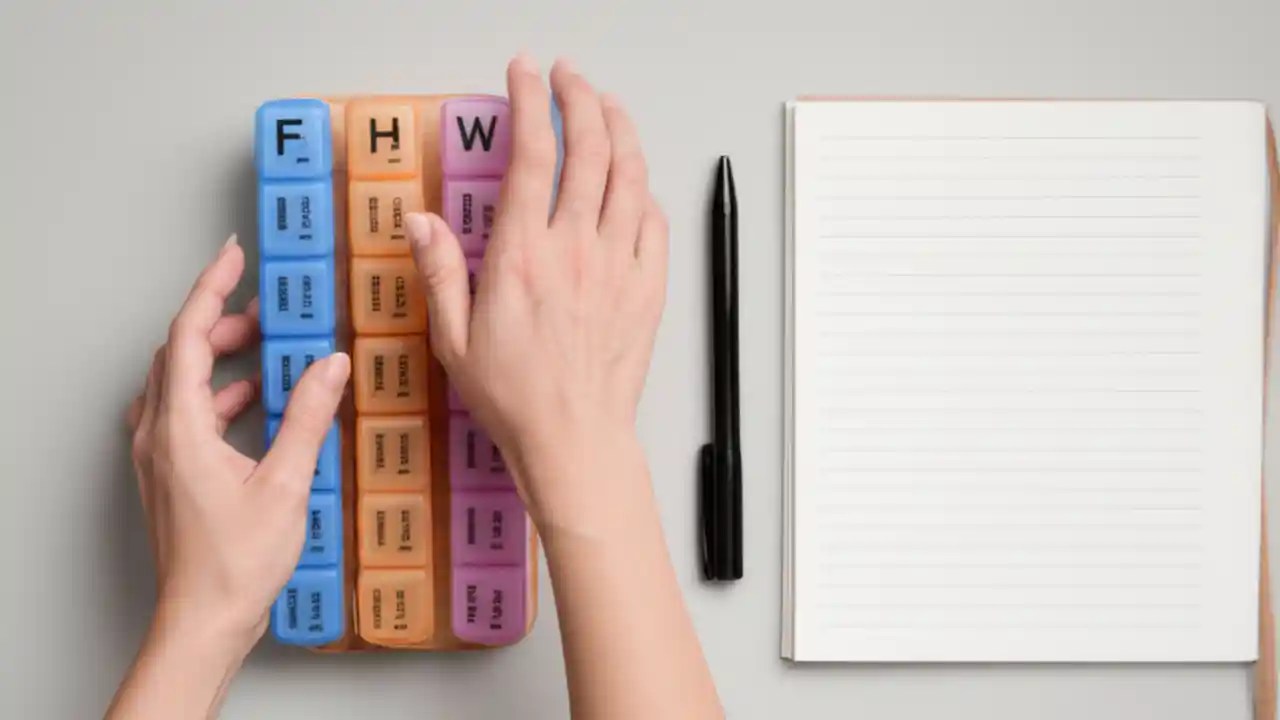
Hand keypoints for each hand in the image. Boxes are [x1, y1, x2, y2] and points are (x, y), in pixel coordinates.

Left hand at [125, 237, 349, 651]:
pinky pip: (186, 413)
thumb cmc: (236, 562)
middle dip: (221, 320)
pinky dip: (219, 393)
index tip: (233, 255)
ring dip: (219, 357)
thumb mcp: (286, 482)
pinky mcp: (170, 474)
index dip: (211, 286)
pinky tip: (256, 402)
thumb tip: (330, 364)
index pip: (188, 334)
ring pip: (180, 383)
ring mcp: (160, 456)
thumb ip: (308, 416)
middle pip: (180, 353)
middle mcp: (159, 434)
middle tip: (266, 308)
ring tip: (266, 347)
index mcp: (180, 426)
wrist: (203, 619)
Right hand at [406, 56, 667, 527]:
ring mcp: (618, 266)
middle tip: (568, 76)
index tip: (526, 72)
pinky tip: (634, 179)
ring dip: (620, 129)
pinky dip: (645, 188)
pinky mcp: (647, 288)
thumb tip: (421, 220)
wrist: (574, 440)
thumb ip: (440, 271)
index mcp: (523, 255)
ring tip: (607, 105)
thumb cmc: (515, 398)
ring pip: (630, 175)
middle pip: (591, 149)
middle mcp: (575, 250)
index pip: (534, 154)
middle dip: (580, 97)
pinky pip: (654, 221)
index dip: (531, 101)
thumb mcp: (453, 339)